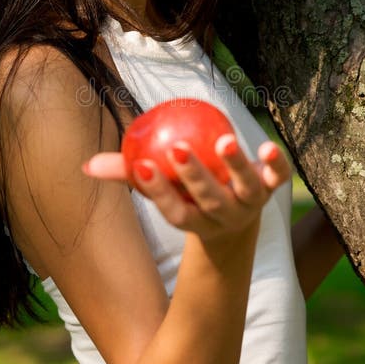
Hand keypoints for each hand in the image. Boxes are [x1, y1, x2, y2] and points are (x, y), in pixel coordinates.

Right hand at [83, 135, 290, 243]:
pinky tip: (268, 146)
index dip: (158, 192)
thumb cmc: (185, 196)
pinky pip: (277, 178)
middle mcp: (224, 217)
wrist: (234, 221)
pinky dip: (275, 165)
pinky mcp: (272, 191)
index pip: (173, 211)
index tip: (143, 167)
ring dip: (236, 166)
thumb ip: (128, 174)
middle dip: (194, 177)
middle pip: (209, 201)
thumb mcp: (161, 188)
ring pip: (245, 189)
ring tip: (224, 142)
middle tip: (178, 149)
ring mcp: (250, 205)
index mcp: (194, 220)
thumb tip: (87, 165)